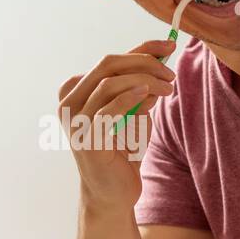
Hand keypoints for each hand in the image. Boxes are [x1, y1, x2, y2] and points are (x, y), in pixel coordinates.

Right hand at [56, 38, 176, 211]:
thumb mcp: (134, 111)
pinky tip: (150, 95)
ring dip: (144, 80)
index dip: (141, 49)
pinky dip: (131, 96)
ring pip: (109, 83)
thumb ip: (141, 86)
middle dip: (143, 62)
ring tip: (168, 88)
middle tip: (170, 72)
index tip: (169, 45)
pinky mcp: (86, 138)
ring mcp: (74, 121)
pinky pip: (109, 108)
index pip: (110, 61)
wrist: (113, 193)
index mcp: (75, 92)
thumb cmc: (122, 151)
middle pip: (107, 65)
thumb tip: (162, 56)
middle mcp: (68, 103)